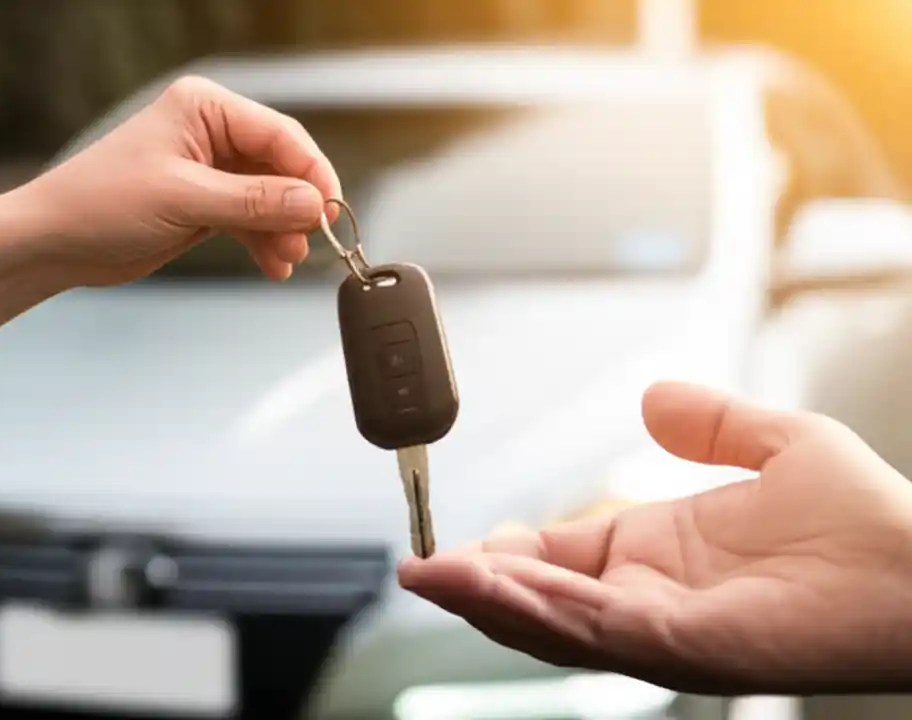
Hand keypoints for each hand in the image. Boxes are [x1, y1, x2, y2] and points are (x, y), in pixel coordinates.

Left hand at [0, 76, 340, 342]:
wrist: (54, 241)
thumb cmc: (99, 204)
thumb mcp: (184, 200)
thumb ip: (253, 202)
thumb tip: (313, 203)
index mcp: (204, 107)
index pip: (280, 135)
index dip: (311, 173)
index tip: (331, 212)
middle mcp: (209, 131)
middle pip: (279, 166)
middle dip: (296, 207)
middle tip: (311, 243)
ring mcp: (207, 168)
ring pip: (267, 196)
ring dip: (282, 229)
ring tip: (287, 260)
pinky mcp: (201, 201)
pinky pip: (248, 217)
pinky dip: (262, 240)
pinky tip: (273, 264)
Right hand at [400, 382, 911, 694]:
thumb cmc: (874, 522)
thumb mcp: (777, 443)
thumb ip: (709, 422)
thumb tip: (651, 397)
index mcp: (660, 555)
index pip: (559, 558)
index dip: (506, 551)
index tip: (460, 538)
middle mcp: (651, 598)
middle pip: (541, 600)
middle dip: (476, 587)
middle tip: (420, 568)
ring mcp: (664, 627)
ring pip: (553, 621)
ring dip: (488, 601)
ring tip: (431, 578)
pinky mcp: (684, 644)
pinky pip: (594, 628)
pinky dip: (535, 610)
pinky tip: (493, 586)